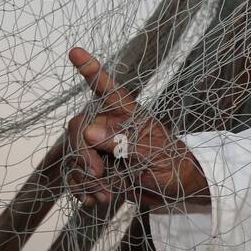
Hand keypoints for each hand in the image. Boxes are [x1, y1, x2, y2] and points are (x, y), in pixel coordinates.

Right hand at [64, 46, 209, 210]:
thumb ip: (123, 142)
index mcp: (128, 114)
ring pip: (74, 156)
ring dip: (84, 179)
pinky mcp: (97, 168)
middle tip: (98, 175)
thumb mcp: (154, 154)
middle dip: (82, 154)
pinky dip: (81, 189)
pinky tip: (94, 200)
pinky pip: (75, 175)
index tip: (75, 51)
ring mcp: (101, 147)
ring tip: (105, 196)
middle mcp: (110, 126)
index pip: (107, 89)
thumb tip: (89, 131)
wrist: (176, 190)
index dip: (91, 70)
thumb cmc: (174, 165)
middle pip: (78, 128)